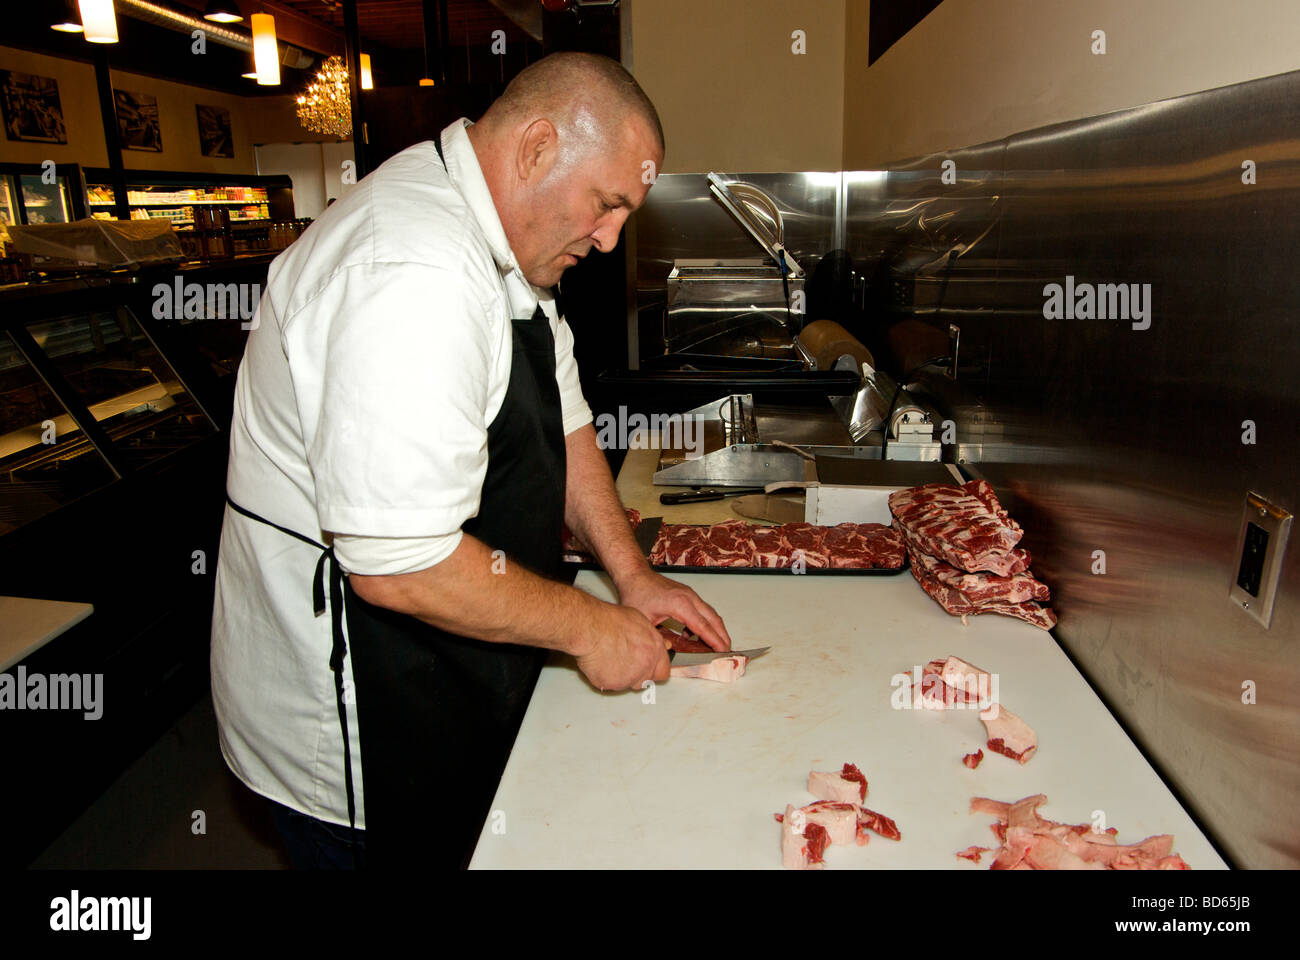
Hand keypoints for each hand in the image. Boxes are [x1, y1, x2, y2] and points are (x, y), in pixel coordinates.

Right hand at [572, 603, 670, 691]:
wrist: (592, 628)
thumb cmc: (611, 621)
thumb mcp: (639, 621)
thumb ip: (650, 639)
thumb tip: (655, 644)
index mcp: (655, 651)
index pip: (663, 672)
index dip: (653, 669)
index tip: (648, 667)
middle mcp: (645, 667)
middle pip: (645, 681)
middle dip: (636, 674)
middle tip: (623, 660)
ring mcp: (628, 678)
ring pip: (625, 684)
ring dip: (619, 676)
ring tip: (608, 657)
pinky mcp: (610, 684)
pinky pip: (607, 684)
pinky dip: (603, 676)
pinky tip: (599, 662)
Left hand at [615, 569, 731, 651]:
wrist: (634, 574)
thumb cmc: (636, 593)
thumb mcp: (644, 621)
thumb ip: (657, 638)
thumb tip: (665, 654)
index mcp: (680, 604)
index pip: (703, 626)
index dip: (714, 640)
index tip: (723, 650)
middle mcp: (689, 597)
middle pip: (713, 619)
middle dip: (722, 635)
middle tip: (727, 650)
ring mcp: (689, 594)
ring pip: (710, 613)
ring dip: (715, 628)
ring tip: (717, 644)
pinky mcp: (687, 594)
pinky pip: (702, 609)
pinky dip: (704, 622)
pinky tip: (692, 634)